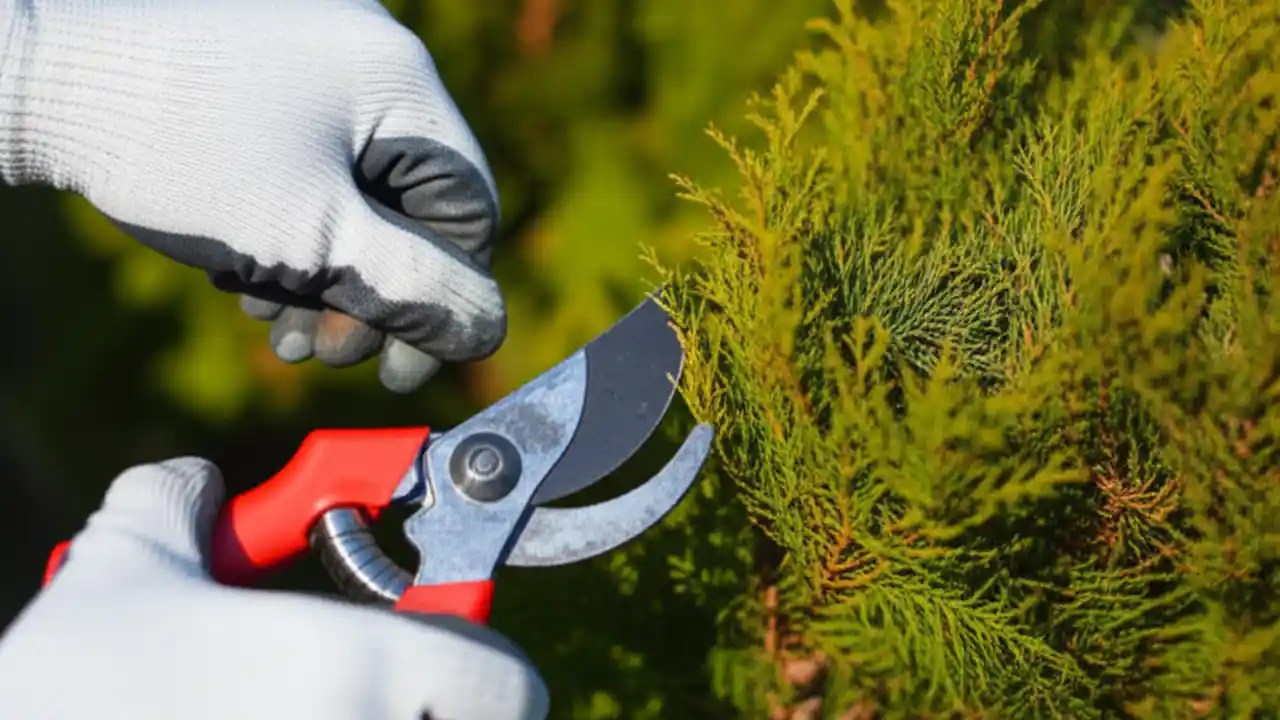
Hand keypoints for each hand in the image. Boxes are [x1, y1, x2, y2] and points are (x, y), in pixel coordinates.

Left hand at [0, 0, 503, 391]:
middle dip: (368, 293)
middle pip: (409, 206)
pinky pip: (314, 166)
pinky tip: (249, 270)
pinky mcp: (268, 75)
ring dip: (325, 271)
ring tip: (272, 318)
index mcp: (400, 80)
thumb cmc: (175, 150)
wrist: (35, 82)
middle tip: (323, 351)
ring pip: (358, 193)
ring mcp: (315, 60)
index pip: (468, 211)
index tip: (399, 367)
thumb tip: (490, 333)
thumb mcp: (311, 238)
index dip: (443, 299)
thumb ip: (414, 290)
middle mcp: (370, 57)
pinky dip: (293, 228)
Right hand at [0, 459, 547, 719]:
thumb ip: (173, 502)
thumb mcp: (117, 573)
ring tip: (305, 706)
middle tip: (379, 684)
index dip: (482, 659)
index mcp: (355, 669)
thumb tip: (194, 485)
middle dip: (437, 706)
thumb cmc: (62, 689)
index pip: (507, 680)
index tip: (440, 644)